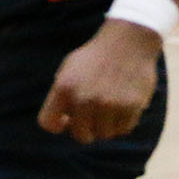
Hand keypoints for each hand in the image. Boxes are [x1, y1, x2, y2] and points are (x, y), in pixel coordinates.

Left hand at [36, 19, 159, 144]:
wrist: (127, 42)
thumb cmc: (95, 57)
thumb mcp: (69, 68)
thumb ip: (62, 95)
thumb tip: (64, 122)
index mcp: (64, 87)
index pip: (49, 123)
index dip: (58, 124)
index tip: (66, 120)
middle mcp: (84, 98)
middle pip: (80, 136)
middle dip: (85, 129)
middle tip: (92, 116)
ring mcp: (108, 104)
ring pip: (104, 135)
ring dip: (105, 126)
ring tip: (108, 109)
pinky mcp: (130, 108)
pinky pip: (123, 130)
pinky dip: (122, 122)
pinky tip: (122, 106)